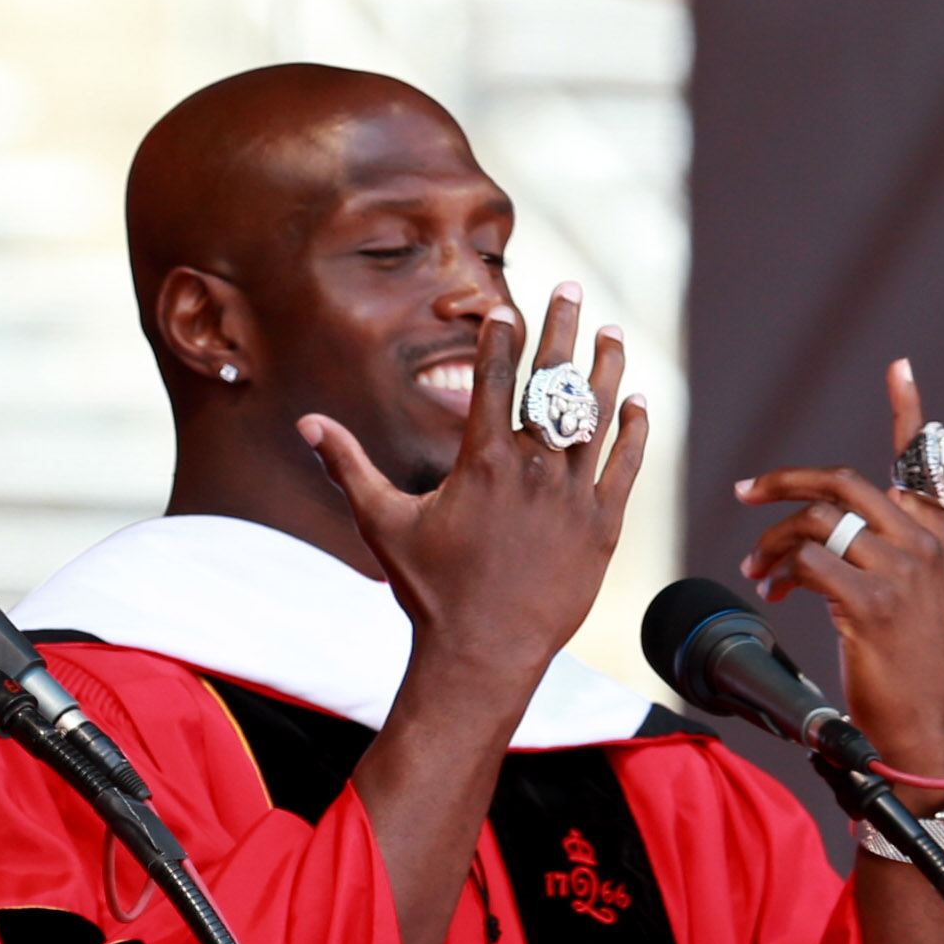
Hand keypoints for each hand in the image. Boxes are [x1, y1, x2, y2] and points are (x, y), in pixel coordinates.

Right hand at [297, 285, 648, 699]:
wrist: (482, 653)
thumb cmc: (428, 590)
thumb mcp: (382, 523)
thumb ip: (348, 466)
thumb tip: (306, 424)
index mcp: (482, 462)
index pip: (496, 379)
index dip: (501, 337)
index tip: (505, 308)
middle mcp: (533, 469)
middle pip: (554, 382)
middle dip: (561, 329)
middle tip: (569, 290)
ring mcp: (572, 496)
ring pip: (597, 415)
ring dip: (606, 368)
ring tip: (612, 333)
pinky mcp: (601, 527)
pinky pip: (624, 466)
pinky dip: (633, 431)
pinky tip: (637, 404)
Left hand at [736, 358, 943, 798]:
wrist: (920, 727)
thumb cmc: (904, 668)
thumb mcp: (908, 599)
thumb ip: (880, 554)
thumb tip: (819, 533)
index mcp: (937, 535)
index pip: (921, 461)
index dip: (908, 412)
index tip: (899, 368)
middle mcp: (925, 544)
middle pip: (843, 483)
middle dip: (783, 482)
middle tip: (744, 494)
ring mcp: (902, 572)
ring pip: (816, 523)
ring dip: (771, 544)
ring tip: (757, 572)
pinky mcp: (873, 603)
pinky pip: (809, 562)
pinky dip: (780, 571)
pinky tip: (775, 592)